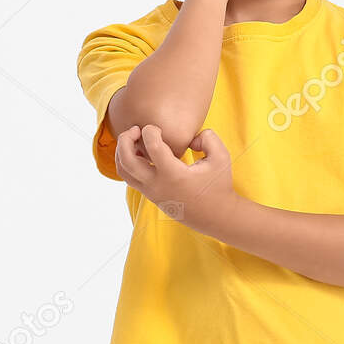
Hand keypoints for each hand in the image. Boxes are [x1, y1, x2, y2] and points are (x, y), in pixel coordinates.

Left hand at [115, 124, 234, 232]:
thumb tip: (189, 136)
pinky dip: (128, 162)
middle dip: (125, 139)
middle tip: (135, 129)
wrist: (215, 215)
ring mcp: (151, 192)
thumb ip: (208, 138)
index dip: (150, 131)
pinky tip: (141, 152)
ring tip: (133, 139)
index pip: (152, 147)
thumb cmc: (218, 185)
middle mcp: (157, 185)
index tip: (157, 128)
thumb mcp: (221, 157)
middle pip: (127, 160)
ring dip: (122, 151)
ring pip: (123, 170)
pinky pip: (129, 177)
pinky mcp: (150, 195)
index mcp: (174, 174)